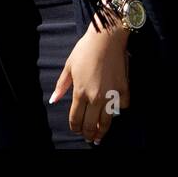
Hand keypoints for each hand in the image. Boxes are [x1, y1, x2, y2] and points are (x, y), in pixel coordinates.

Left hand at [50, 23, 129, 143]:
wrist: (106, 38)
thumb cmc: (85, 50)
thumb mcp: (69, 66)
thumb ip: (61, 86)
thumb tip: (53, 100)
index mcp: (80, 92)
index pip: (76, 118)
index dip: (75, 128)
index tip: (76, 130)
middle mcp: (95, 97)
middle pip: (91, 124)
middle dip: (88, 134)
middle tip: (88, 138)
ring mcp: (110, 95)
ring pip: (107, 121)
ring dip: (102, 131)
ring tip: (100, 136)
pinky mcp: (124, 90)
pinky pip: (122, 106)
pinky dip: (119, 109)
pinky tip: (115, 110)